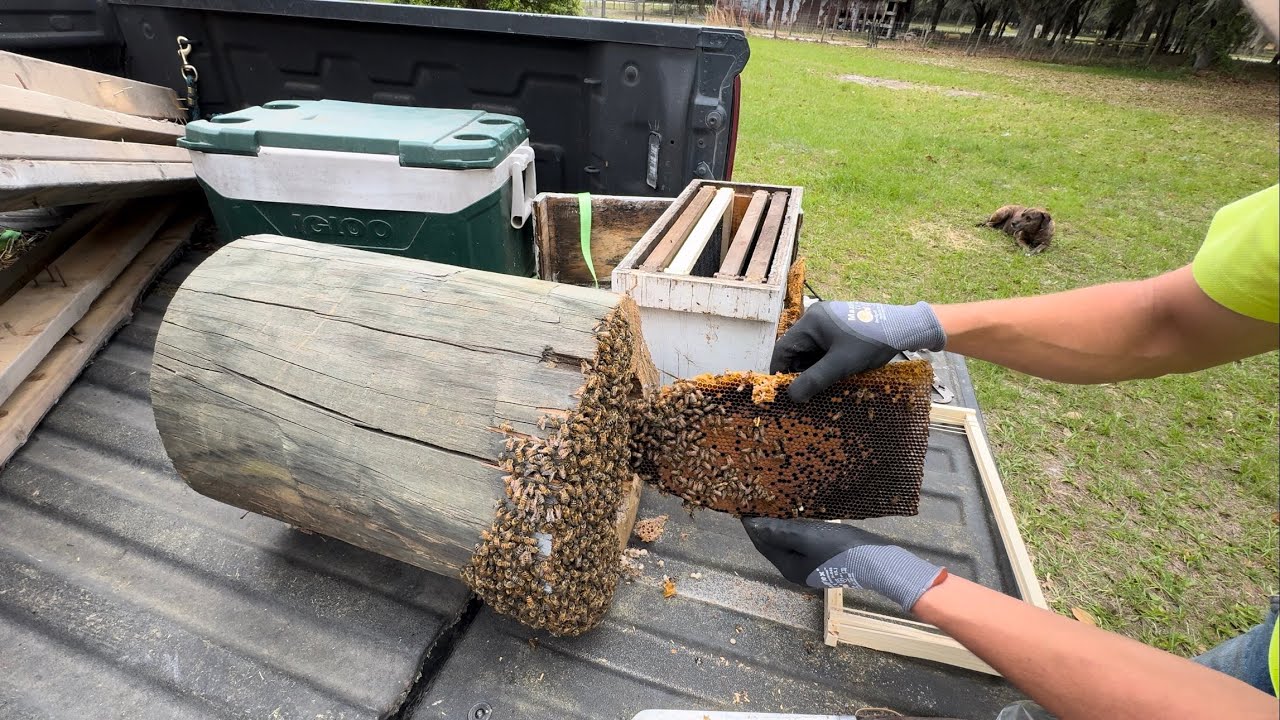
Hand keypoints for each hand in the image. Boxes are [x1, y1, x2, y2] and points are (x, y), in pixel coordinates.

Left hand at [743, 517, 944, 611]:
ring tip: (774, 504)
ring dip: (781, 525)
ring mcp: (812, 566)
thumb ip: (778, 531)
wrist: (879, 561)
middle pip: (773, 544)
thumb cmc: (840, 549)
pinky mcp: (825, 559)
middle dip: (765, 524)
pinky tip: (799, 514)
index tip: (744, 503)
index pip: (762, 543)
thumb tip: (751, 525)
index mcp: (788, 568)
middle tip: (758, 500)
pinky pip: (803, 542)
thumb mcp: (807, 537)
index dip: (752, 524)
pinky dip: (796, 528)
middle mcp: (797, 570)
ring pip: (789, 542)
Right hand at [771, 301, 945, 402]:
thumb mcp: (841, 364)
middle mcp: (815, 319)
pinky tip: (833, 376)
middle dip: (799, 372)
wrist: (903, 327)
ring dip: (813, 369)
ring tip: (820, 387)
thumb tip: (792, 396)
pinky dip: (824, 363)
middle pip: (796, 350)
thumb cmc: (870, 342)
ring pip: (811, 351)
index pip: (783, 349)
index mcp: (810, 323)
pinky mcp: (840, 328)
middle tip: (806, 393)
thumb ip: (814, 380)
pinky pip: (824, 348)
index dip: (780, 371)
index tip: (783, 393)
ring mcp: (828, 322)